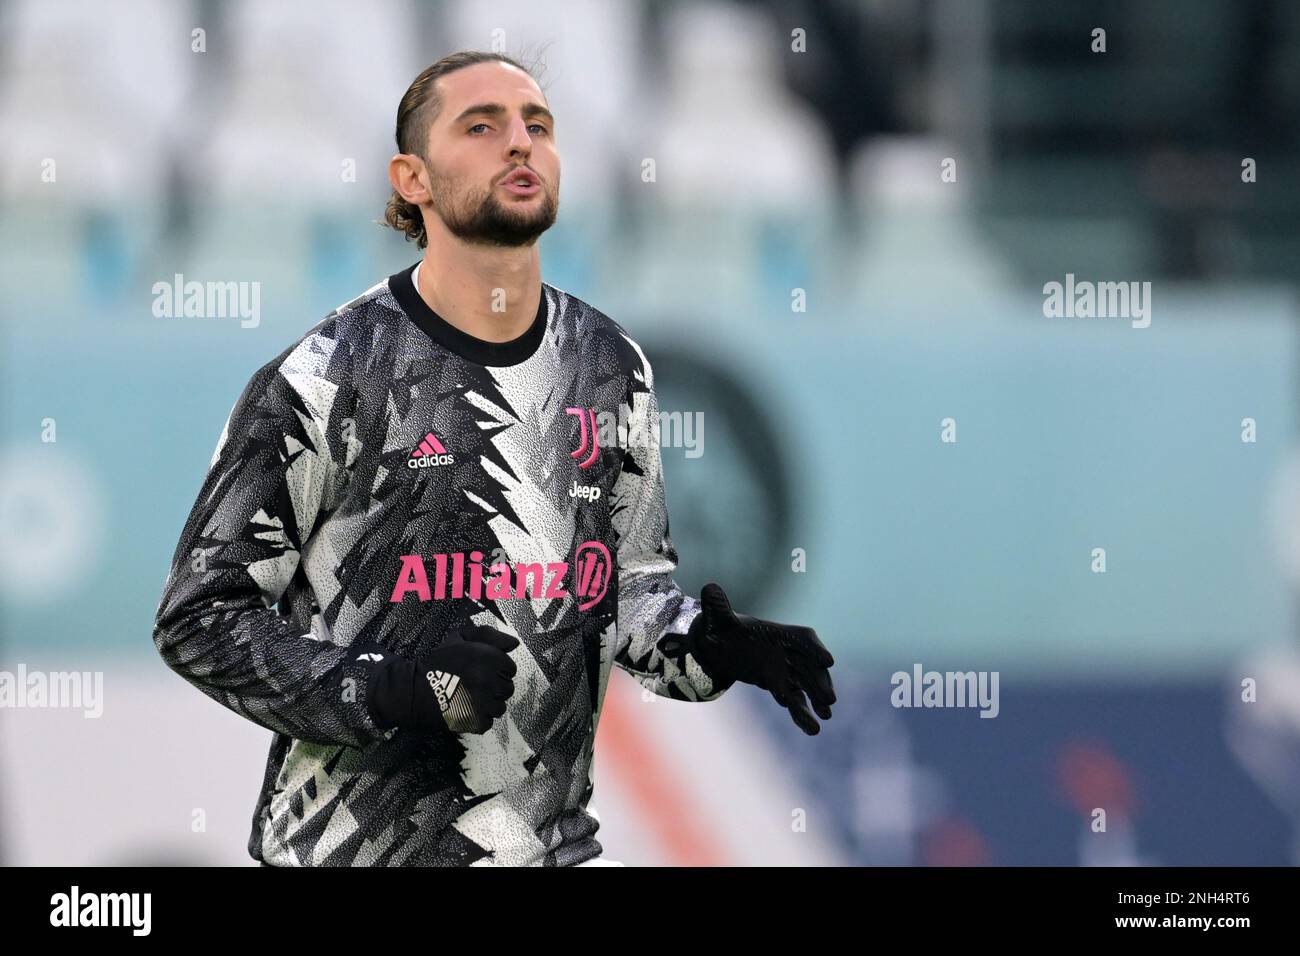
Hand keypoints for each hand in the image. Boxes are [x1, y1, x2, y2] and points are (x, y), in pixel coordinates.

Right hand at [361, 625, 518, 734]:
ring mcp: (483, 703)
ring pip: (500, 708)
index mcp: (488, 658)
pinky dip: (478, 720)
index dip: (497, 670)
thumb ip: (488, 636)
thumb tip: (514, 644)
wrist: (412, 691)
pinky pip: (487, 723)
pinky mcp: (474, 722)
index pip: (510, 668)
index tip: (483, 672)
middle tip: (475, 686)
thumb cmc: (437, 663)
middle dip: (494, 688)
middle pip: (507, 689)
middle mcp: (489, 680)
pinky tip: (465, 711)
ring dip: (488, 705)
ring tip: (470, 699)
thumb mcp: (459, 639)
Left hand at [677, 582, 835, 735]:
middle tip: (829, 699)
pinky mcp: (780, 686)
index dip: (814, 649)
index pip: (802, 638)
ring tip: (825, 717)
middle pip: (810, 666)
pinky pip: (794, 700)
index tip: (828, 661)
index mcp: (777, 632)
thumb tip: (708, 588)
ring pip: (805, 686)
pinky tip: (812, 729)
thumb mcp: (716, 618)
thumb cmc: (722, 628)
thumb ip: (717, 606)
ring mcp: (786, 670)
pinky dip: (802, 713)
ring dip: (815, 700)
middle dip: (820, 681)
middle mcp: (787, 652)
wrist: (720, 645)